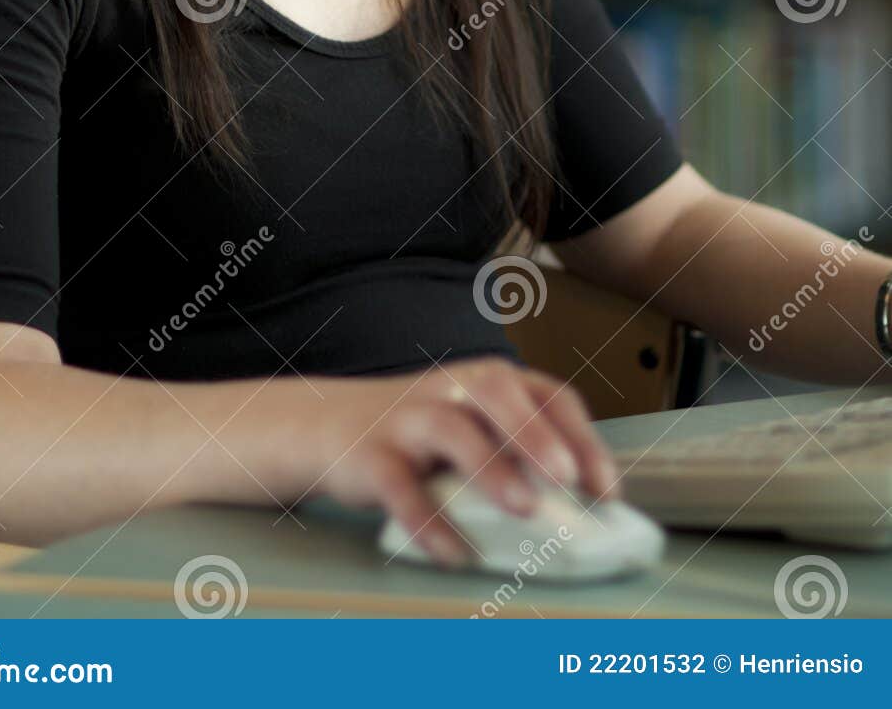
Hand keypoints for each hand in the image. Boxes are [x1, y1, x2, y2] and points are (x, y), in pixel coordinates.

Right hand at [301, 356, 620, 565]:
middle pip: (497, 392)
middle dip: (537, 433)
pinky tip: (454, 551)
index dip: (582, 437)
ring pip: (450, 428)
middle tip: (567, 480)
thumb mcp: (474, 433)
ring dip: (490, 465)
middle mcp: (452, 390)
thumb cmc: (421, 438)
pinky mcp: (370, 454)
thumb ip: (519, 459)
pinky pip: (398, 483)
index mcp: (488, 383)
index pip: (547, 394)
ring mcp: (408, 418)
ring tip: (524, 508)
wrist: (328, 425)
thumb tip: (585, 516)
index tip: (606, 490)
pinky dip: (427, 519)